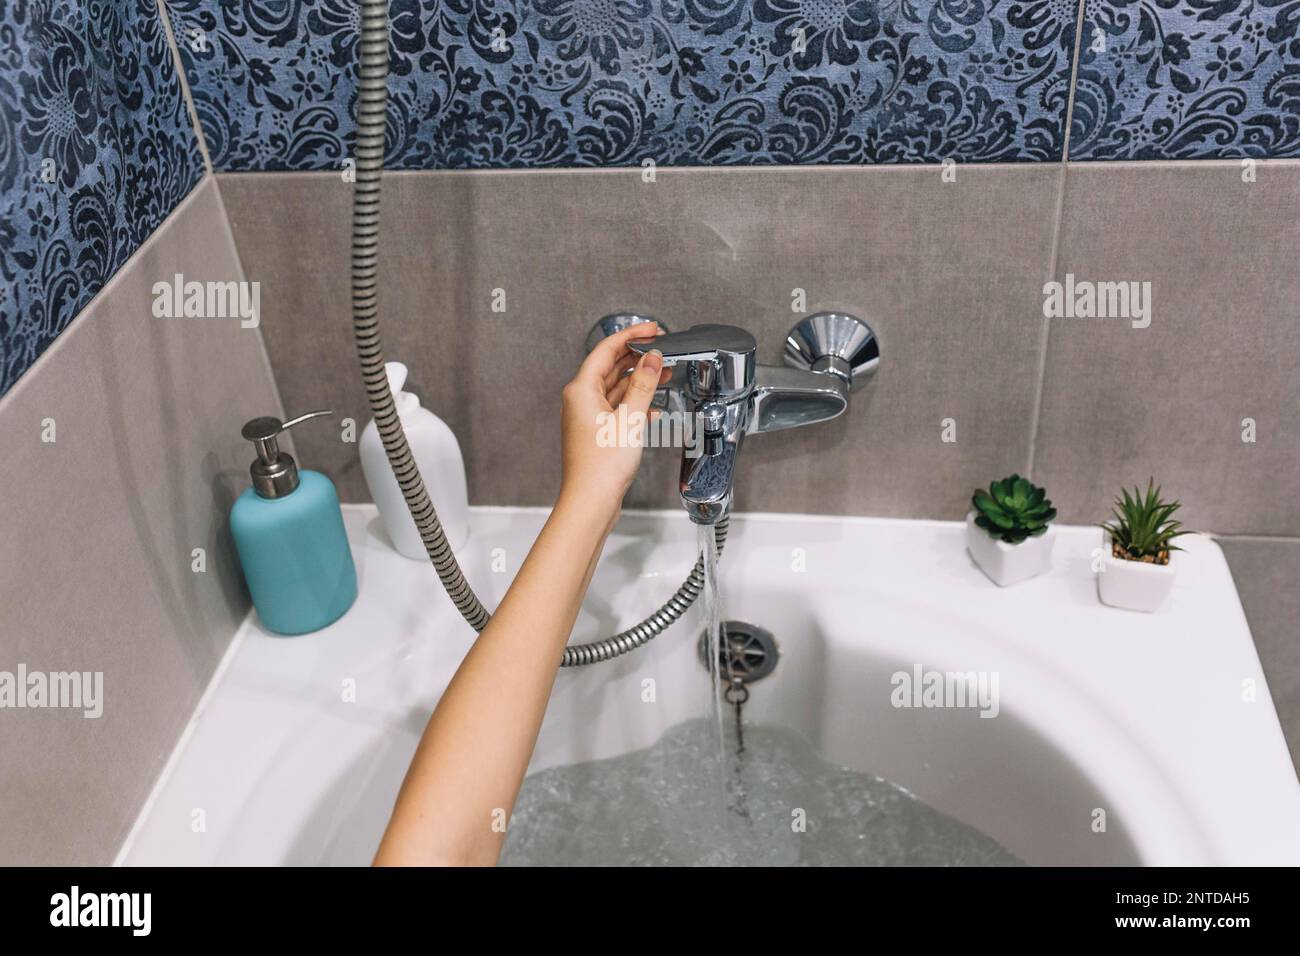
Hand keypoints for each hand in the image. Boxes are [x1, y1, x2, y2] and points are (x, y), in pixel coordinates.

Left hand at [558, 323, 669, 521]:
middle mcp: (580, 400)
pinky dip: (636, 404)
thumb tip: (652, 359)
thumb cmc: (602, 466)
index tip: (652, 328)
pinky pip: (617, 409)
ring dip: (639, 381)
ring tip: (663, 373)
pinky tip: (654, 409)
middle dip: (637, 357)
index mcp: (581, 390)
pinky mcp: (596, 433)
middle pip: (610, 367)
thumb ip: (644, 386)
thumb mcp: (630, 418)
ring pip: (616, 388)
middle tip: (661, 348)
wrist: (590, 502)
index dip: (631, 335)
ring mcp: (587, 417)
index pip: (607, 350)